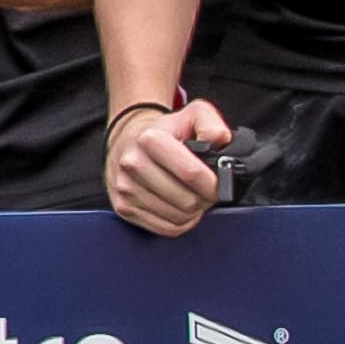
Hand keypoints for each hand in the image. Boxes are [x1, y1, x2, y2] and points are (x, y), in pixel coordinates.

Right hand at [106, 96, 231, 237]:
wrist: (127, 140)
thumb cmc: (165, 131)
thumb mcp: (193, 115)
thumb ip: (212, 125)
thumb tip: (220, 143)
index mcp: (150, 139)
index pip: (191, 173)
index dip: (213, 185)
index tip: (219, 185)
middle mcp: (133, 164)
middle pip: (186, 200)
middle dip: (205, 199)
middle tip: (207, 191)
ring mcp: (126, 188)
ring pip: (177, 217)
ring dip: (193, 212)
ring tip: (194, 197)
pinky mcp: (123, 207)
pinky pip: (165, 228)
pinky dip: (180, 223)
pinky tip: (181, 208)